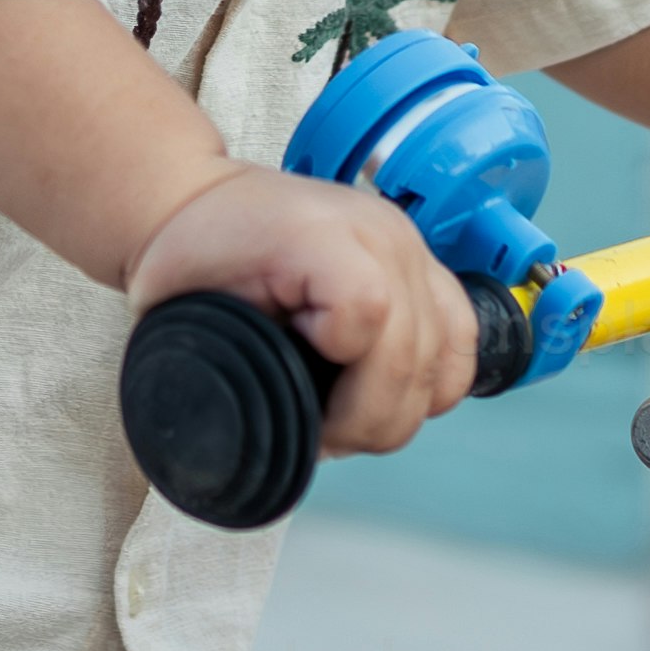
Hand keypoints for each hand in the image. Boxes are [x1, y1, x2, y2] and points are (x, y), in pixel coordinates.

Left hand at [129, 163, 481, 459]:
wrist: (205, 203)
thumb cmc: (190, 255)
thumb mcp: (186, 315)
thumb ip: (223, 377)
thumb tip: (252, 446)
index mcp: (317, 235)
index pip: (370, 315)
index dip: (342, 383)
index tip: (302, 403)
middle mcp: (381, 234)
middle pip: (416, 356)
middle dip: (368, 422)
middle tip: (322, 436)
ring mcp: (411, 246)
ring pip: (447, 361)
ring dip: (399, 407)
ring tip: (348, 415)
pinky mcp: (425, 263)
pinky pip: (463, 341)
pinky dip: (432, 382)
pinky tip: (384, 391)